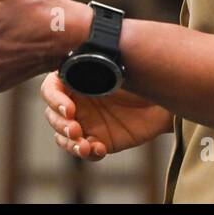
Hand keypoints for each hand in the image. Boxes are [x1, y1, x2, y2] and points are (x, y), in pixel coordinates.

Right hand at [40, 71, 172, 160]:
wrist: (163, 99)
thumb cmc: (139, 76)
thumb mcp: (117, 67)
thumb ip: (97, 67)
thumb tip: (83, 61)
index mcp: (74, 80)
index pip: (51, 90)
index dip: (55, 100)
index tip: (69, 109)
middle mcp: (75, 102)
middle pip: (52, 116)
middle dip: (61, 125)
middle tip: (76, 130)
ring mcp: (85, 123)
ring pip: (63, 138)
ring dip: (70, 144)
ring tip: (84, 147)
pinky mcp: (98, 140)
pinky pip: (86, 151)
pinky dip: (89, 153)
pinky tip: (99, 149)